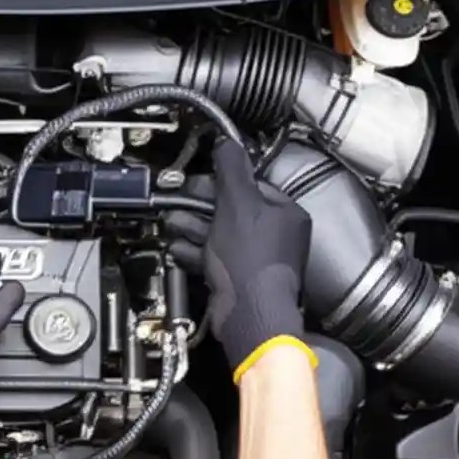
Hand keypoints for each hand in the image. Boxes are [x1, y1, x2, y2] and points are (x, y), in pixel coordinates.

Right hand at [201, 139, 313, 381]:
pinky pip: (216, 259)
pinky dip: (197, 253)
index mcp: (285, 214)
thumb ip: (231, 171)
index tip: (197, 181)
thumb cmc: (251, 261)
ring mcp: (258, 261)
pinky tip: (179, 248)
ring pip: (221, 236)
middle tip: (178, 203)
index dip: (220, 182)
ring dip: (194, 228)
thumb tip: (226, 143)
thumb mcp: (238, 205)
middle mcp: (276, 237)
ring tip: (173, 223)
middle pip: (233, 211)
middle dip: (201, 207)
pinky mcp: (240, 280)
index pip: (251, 186)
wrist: (249, 315)